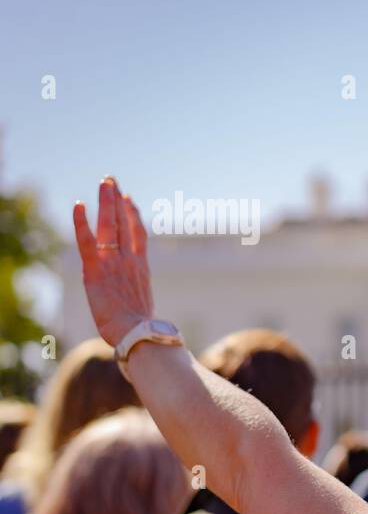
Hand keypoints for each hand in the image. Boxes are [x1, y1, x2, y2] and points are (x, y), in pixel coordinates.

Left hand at [73, 177, 154, 346]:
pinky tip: (79, 206)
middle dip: (118, 200)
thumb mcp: (142, 305)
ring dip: (106, 201)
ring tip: (104, 183)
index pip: (138, 234)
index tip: (129, 199)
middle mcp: (129, 259)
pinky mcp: (96, 270)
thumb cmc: (140, 327)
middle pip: (125, 222)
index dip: (133, 214)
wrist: (137, 332)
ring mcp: (113, 262)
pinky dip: (82, 222)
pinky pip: (88, 241)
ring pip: (111, 225)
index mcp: (141, 267)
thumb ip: (137, 294)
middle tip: (112, 181)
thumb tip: (141, 305)